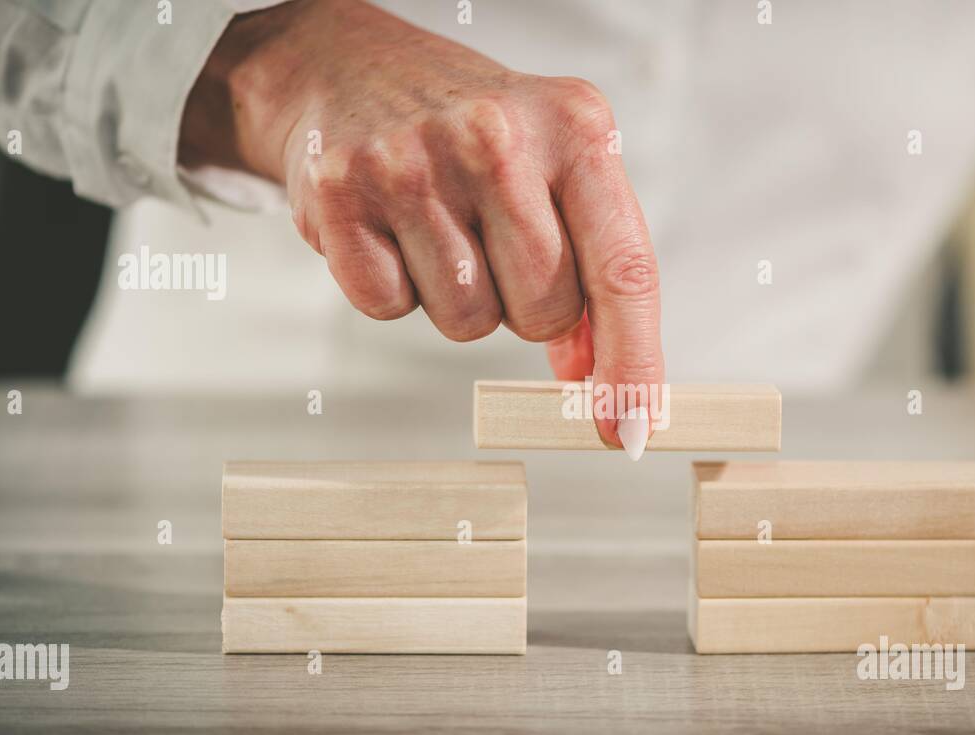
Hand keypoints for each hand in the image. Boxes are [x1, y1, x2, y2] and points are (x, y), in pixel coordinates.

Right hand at [181, 0, 663, 447]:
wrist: (350, 67)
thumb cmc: (471, 133)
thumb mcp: (556, 171)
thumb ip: (592, 267)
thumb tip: (599, 377)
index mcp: (577, 127)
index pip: (624, 271)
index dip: (633, 362)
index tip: (632, 427)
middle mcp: (498, 136)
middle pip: (544, 311)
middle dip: (527, 306)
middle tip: (495, 244)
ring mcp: (414, 161)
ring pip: (469, 321)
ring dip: (459, 297)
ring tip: (438, 227)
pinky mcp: (341, 191)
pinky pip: (389, 307)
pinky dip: (392, 286)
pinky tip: (389, 228)